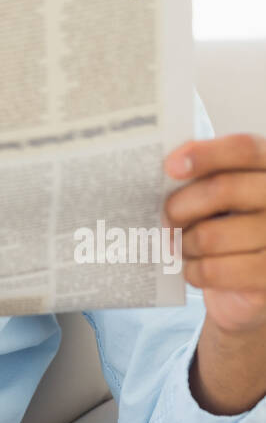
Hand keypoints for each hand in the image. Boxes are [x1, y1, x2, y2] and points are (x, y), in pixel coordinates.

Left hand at [164, 133, 265, 333]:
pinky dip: (193, 270)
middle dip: (181, 205)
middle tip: (166, 218)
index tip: (171, 166)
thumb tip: (171, 166)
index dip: (206, 154)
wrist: (256, 272)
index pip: (244, 149)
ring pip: (210, 235)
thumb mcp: (232, 190)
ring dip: (183, 243)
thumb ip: (211, 172)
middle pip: (222, 190)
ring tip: (181, 245)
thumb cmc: (237, 222)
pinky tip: (194, 268)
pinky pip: (213, 270)